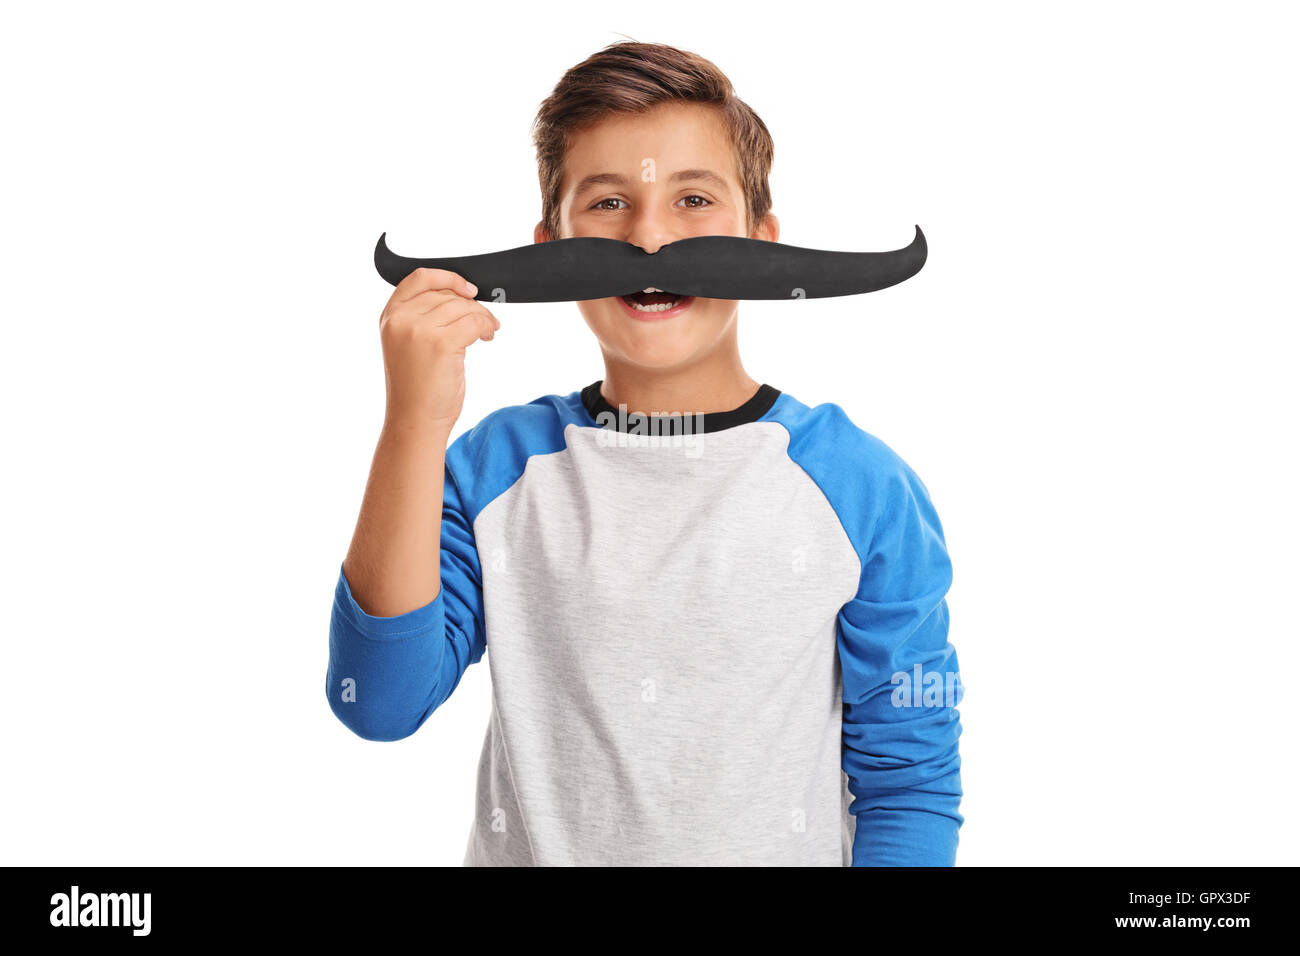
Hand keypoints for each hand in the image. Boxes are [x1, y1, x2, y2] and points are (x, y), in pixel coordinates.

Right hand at [377, 267, 499, 431]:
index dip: (448, 278)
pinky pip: (474, 322)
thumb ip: (423, 318)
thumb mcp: (409, 345)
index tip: (468, 288)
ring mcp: (419, 330)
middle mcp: (401, 320)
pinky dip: (487, 326)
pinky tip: (488, 336)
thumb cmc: (416, 389)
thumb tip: (461, 297)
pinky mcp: (441, 344)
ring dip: (483, 317)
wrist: (415, 421)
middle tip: (485, 320)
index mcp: (390, 317)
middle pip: (447, 294)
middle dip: (472, 305)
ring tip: (488, 330)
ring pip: (464, 307)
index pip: (419, 278)